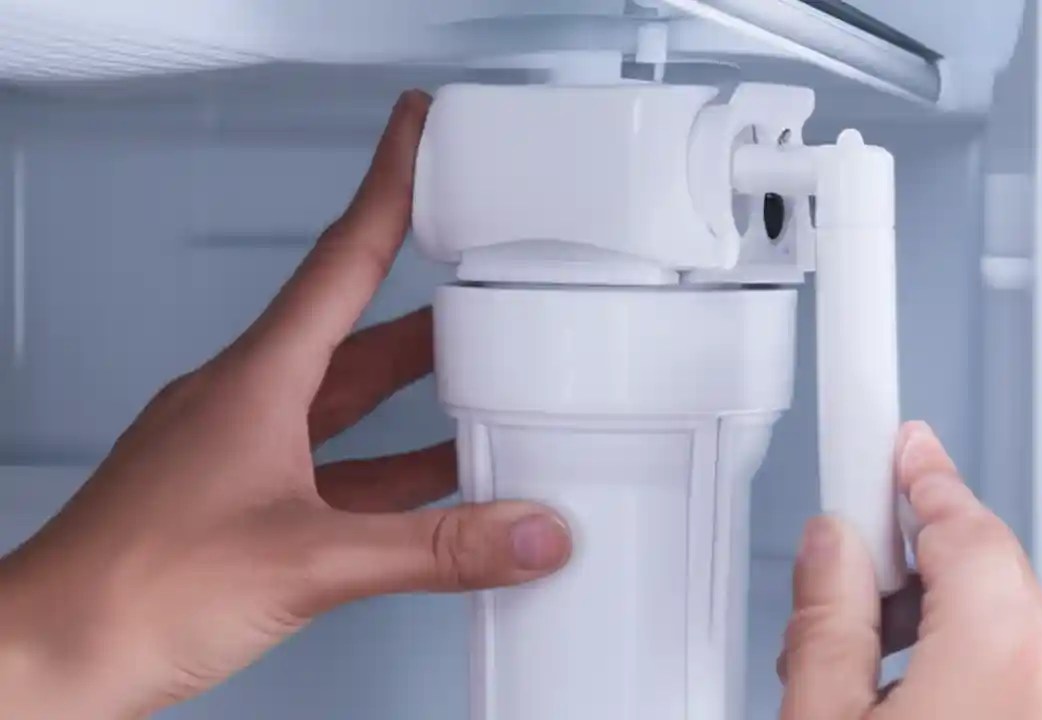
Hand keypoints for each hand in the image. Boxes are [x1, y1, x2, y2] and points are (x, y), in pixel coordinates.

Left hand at [0, 91, 571, 718]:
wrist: (48, 659)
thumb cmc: (130, 590)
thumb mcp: (313, 561)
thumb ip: (438, 548)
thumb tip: (529, 532)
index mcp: (257, 380)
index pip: (343, 258)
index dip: (390, 185)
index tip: (419, 131)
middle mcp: (245, 402)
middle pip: (356, 333)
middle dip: (427, 307)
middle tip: (482, 281)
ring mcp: (237, 452)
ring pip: (343, 402)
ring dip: (411, 396)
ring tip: (478, 388)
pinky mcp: (235, 502)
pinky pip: (331, 464)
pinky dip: (387, 468)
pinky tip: (428, 488)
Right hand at [778, 422, 1041, 718]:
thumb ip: (827, 625)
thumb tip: (831, 546)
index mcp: (1004, 665)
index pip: (969, 531)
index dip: (925, 478)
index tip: (900, 444)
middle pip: (995, 581)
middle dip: (921, 561)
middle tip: (855, 559)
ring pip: (1015, 636)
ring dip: (945, 624)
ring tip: (865, 659)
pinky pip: (1033, 686)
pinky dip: (977, 674)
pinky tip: (912, 698)